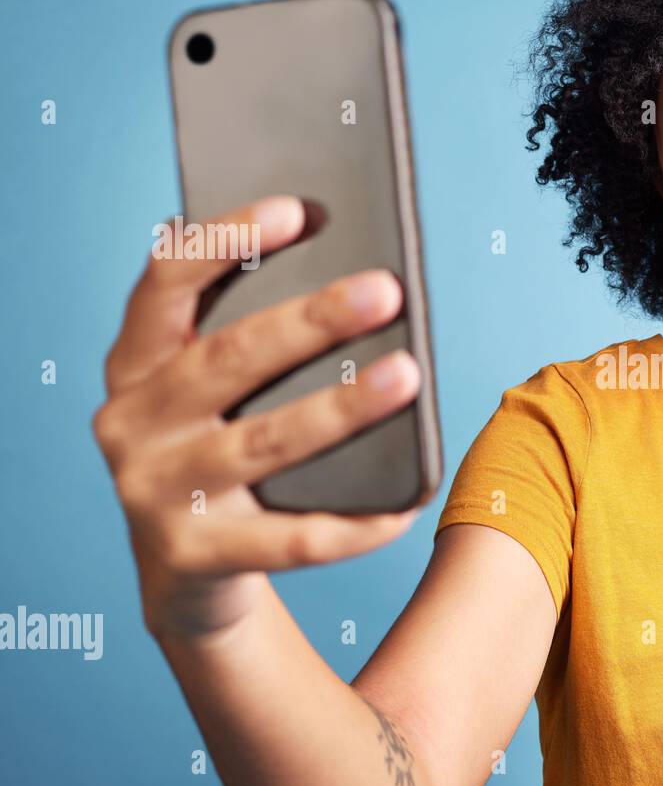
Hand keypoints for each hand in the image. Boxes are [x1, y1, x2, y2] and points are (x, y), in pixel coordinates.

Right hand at [93, 195, 424, 640]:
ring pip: (262, 442)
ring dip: (340, 408)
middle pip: (227, 358)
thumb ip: (245, 335)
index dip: (229, 241)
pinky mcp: (194, 555)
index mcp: (136, 363)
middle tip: (385, 290)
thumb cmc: (218, 454)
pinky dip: (353, 524)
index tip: (297, 209)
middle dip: (310, 321)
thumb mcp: (211, 394)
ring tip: (407, 375)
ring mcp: (156, 492)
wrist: (186, 576)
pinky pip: (290, 539)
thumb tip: (350, 273)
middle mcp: (132, 422)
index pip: (167, 282)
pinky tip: (404, 505)